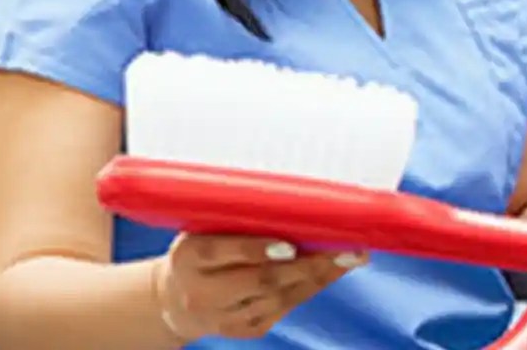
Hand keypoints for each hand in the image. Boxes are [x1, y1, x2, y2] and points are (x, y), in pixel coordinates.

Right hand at [153, 233, 367, 341]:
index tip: (289, 244)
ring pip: (278, 297)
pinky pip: (282, 308)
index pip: (221, 251)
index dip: (255, 249)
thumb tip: (298, 196)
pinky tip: (332, 271)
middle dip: (307, 265)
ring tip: (351, 256)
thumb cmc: (203, 249)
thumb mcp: (205, 229)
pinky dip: (310, 288)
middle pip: (260, 280)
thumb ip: (238, 217)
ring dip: (319, 276)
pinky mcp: (242, 330)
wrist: (175, 299)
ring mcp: (222, 317)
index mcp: (189, 256)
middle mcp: (202, 291)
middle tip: (345, 248)